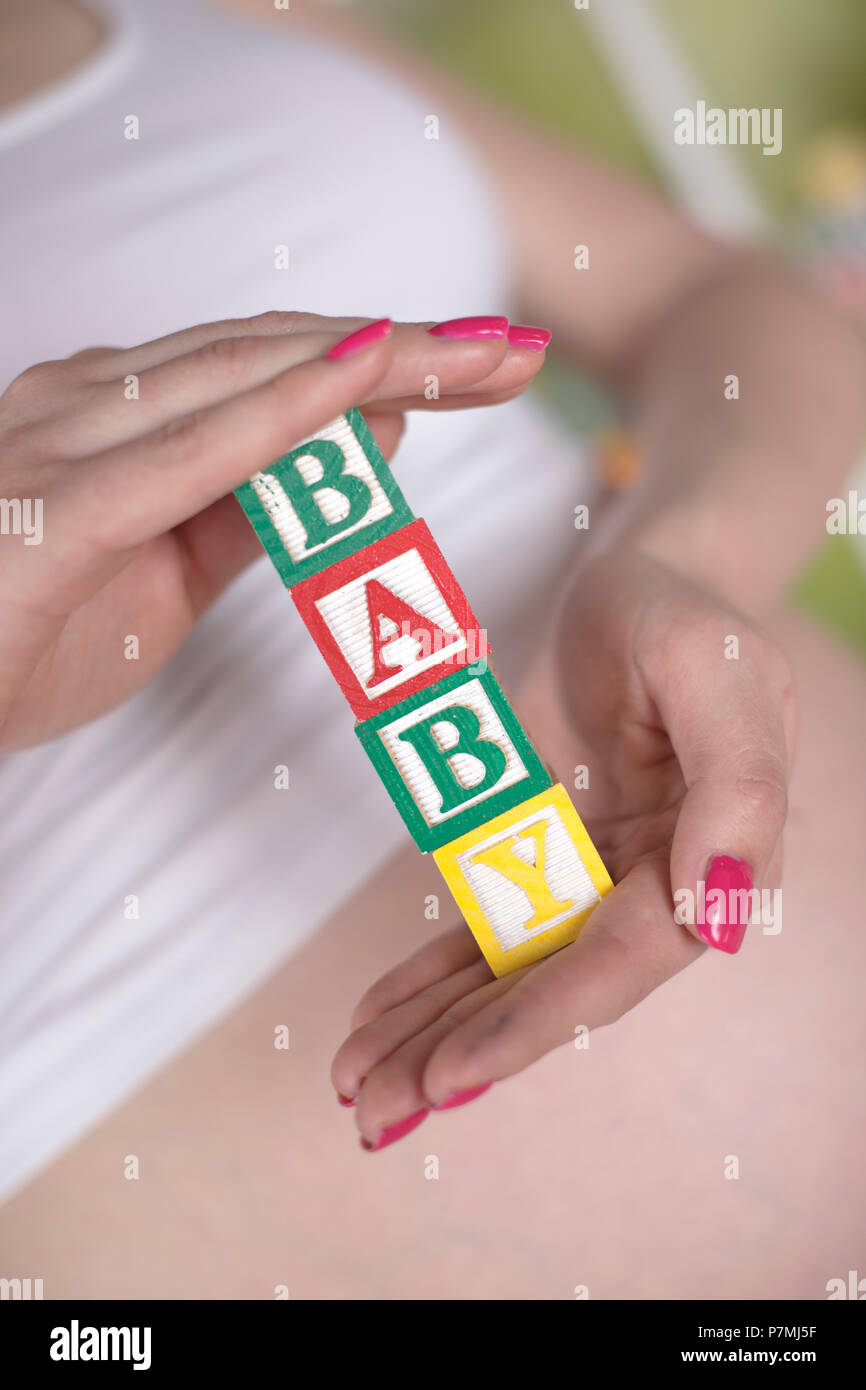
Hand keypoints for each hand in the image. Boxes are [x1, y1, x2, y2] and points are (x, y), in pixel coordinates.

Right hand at [0, 311, 544, 750]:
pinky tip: (363, 380)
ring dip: (374, 360)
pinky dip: (282, 411)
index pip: (269, 365)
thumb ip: (243, 513)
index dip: (381, 356)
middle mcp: (91, 402)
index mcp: (114, 415)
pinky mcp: (55, 511)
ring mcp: (67, 444)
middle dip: (407, 347)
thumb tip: (347, 459)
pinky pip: (185, 454)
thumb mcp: (159, 577)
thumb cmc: (15, 639)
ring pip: (246, 379)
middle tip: (518, 349)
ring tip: (482, 356)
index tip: (483, 362)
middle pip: (275, 353)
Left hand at [332, 549, 795, 1147]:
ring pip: (514, 974)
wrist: (648, 582)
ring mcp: (603, 879)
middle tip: (371, 1110)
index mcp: (713, 855)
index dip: (536, 1022)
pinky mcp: (554, 860)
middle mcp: (659, 885)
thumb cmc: (685, 617)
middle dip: (464, 1053)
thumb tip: (720, 915)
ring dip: (435, 1032)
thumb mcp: (718, 673)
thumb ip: (737, 787)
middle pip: (557, 989)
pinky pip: (491, 931)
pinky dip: (432, 978)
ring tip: (356, 1083)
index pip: (622, 960)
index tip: (449, 1074)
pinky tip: (379, 1019)